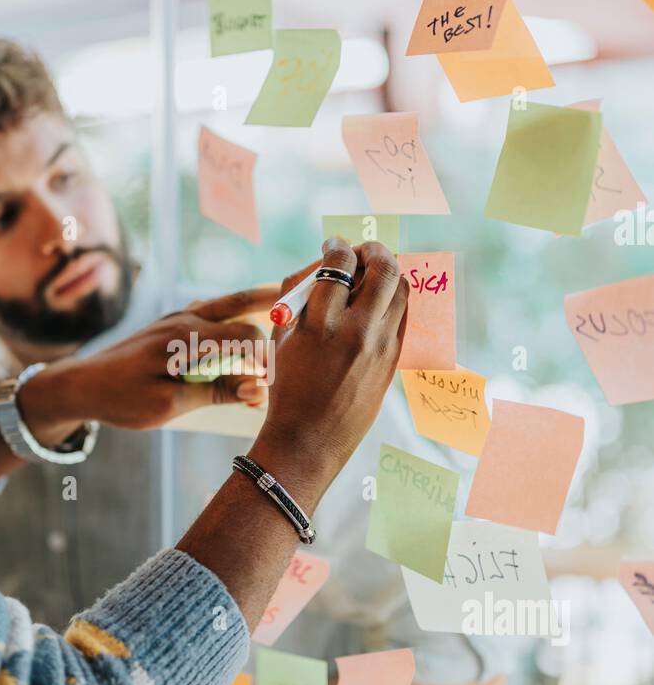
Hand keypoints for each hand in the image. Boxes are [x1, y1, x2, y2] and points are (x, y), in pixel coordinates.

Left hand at [19, 285, 277, 440]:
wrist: (79, 385)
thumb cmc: (122, 399)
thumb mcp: (170, 404)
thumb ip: (216, 393)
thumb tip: (258, 390)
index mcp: (187, 337)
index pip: (247, 338)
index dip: (270, 356)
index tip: (285, 375)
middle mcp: (184, 319)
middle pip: (241, 304)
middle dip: (272, 302)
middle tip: (304, 296)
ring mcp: (176, 317)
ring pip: (225, 303)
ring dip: (253, 303)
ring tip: (282, 298)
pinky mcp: (169, 324)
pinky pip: (209, 312)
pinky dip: (231, 312)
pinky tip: (242, 314)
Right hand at [253, 238, 408, 507]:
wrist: (309, 439)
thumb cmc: (287, 385)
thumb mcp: (282, 337)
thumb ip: (301, 295)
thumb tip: (326, 264)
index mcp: (321, 323)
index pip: (341, 263)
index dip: (337, 247)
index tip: (333, 246)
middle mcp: (357, 331)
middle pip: (384, 269)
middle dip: (373, 251)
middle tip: (361, 252)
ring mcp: (380, 347)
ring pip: (401, 289)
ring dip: (387, 273)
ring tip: (370, 276)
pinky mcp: (393, 361)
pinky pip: (403, 315)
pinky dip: (392, 300)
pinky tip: (376, 303)